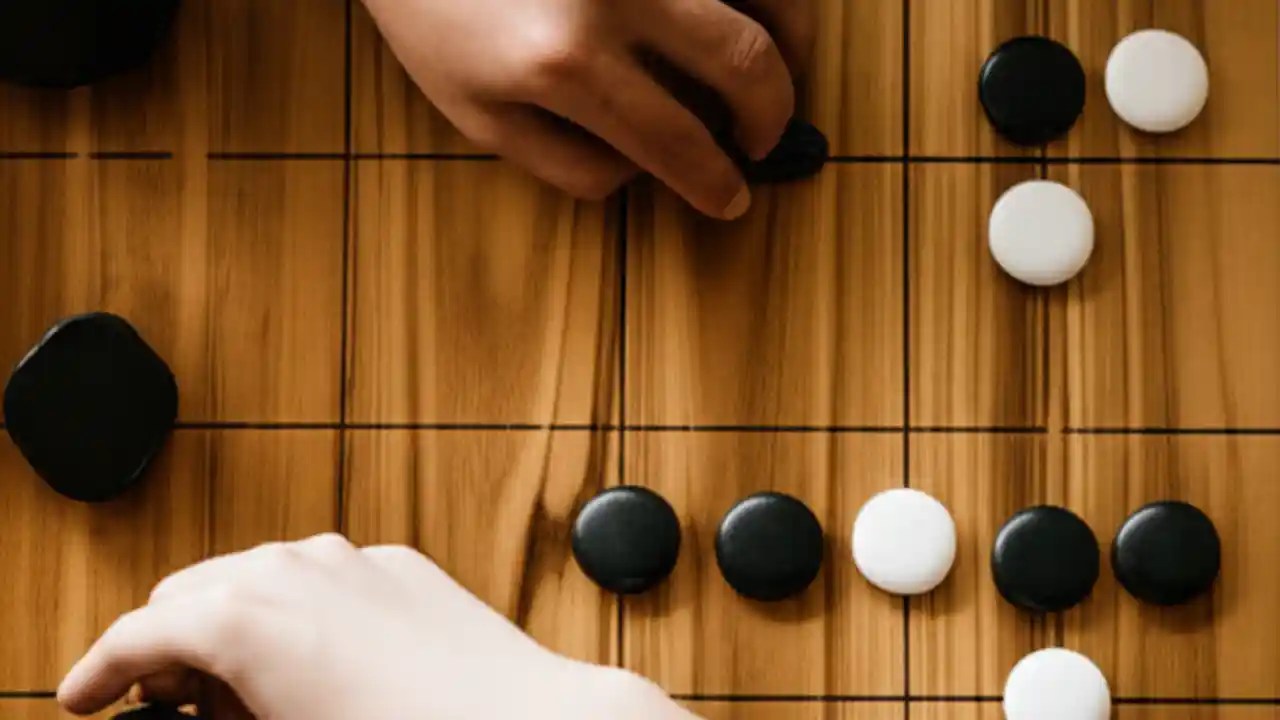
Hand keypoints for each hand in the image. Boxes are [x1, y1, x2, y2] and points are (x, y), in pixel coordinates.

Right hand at [57, 534, 699, 719]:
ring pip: (256, 576)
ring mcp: (352, 560)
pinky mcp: (398, 567)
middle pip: (193, 593)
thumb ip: (217, 716)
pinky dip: (294, 611)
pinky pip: (321, 578)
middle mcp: (295, 567)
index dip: (98, 670)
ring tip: (240, 694)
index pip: (140, 633)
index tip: (84, 696)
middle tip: (163, 707)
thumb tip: (204, 712)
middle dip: (167, 646)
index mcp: (248, 613)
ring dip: (231, 625)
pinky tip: (310, 663)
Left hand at [361, 0, 814, 218]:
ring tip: (778, 65)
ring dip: (791, 37)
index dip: (716, 181)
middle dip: (769, 114)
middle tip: (761, 137)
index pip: (676, 141)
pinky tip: (752, 13)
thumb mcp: (475, 114)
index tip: (731, 198)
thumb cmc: (432, 15)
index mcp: (565, 61)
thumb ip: (564, 162)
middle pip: (742, 60)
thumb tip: (645, 175)